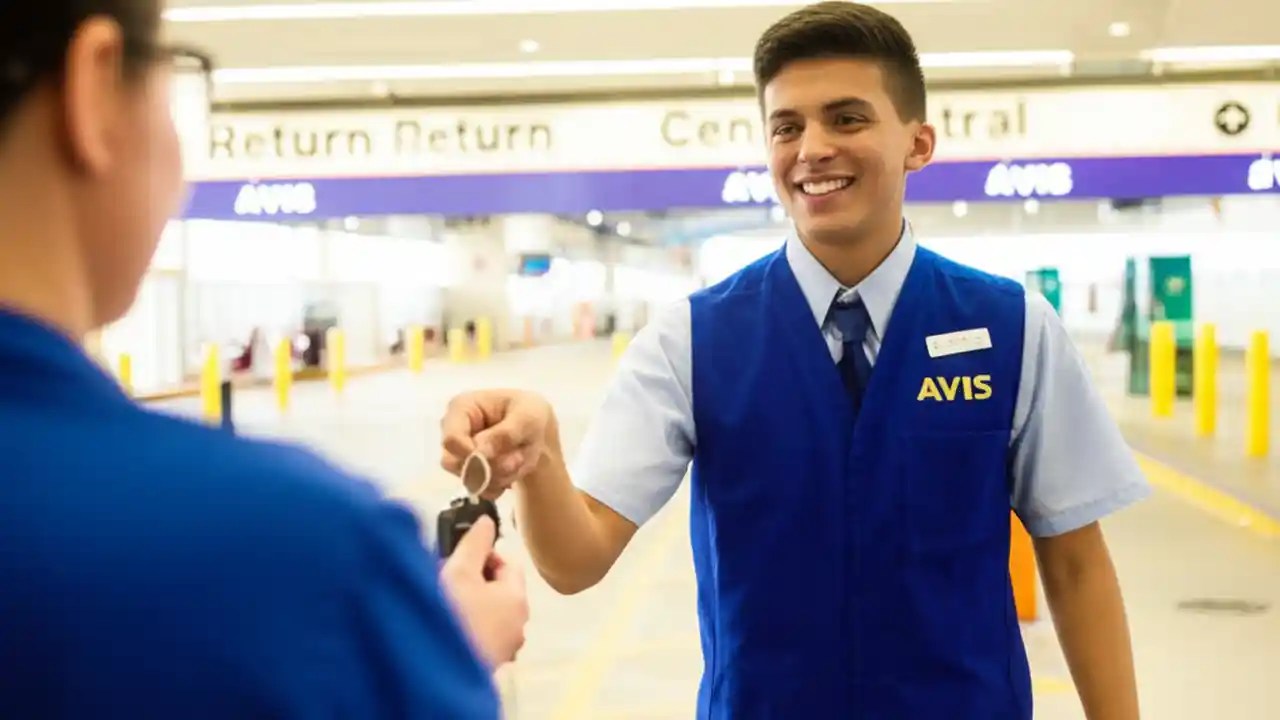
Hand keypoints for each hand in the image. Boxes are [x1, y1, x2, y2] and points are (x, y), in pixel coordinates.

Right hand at [439, 515, 528, 669]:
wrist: (434, 673)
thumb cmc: (452, 622)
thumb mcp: (460, 570)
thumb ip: (474, 542)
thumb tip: (485, 522)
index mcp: (517, 599)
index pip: (507, 563)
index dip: (483, 553)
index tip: (460, 553)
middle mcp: (516, 625)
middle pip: (495, 588)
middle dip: (470, 578)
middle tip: (444, 575)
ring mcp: (502, 646)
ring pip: (484, 612)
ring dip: (464, 601)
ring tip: (439, 598)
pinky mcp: (484, 661)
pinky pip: (475, 633)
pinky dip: (461, 624)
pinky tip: (441, 622)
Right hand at [440, 389, 555, 500]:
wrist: (537, 428)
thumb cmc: (529, 413)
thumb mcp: (526, 418)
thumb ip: (504, 434)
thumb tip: (479, 452)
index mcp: (461, 408)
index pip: (451, 439)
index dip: (470, 454)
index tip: (494, 457)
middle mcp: (454, 432)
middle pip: (455, 463)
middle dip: (490, 467)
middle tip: (517, 459)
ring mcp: (460, 454)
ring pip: (469, 479)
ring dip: (500, 476)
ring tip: (519, 459)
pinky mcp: (470, 472)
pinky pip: (480, 490)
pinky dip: (501, 485)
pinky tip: (513, 470)